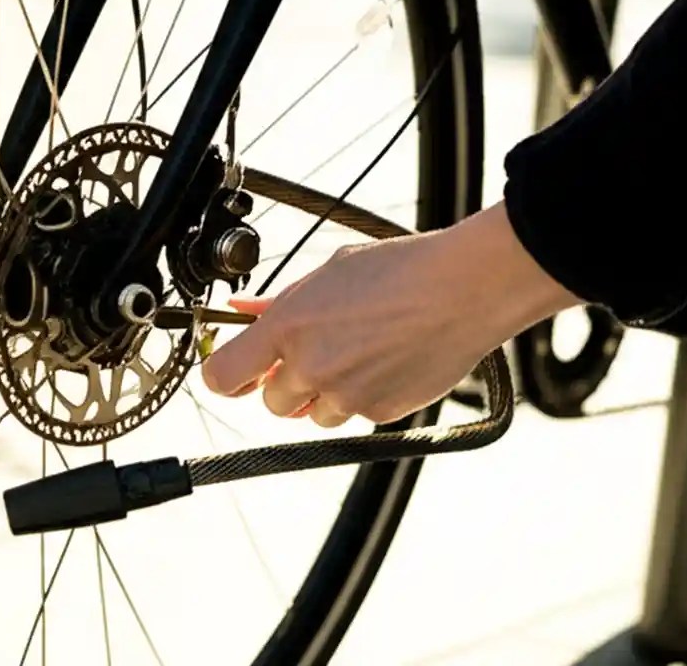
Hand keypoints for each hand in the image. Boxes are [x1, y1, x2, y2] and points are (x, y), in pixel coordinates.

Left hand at [200, 201, 580, 426]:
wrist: (463, 289)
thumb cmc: (402, 270)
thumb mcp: (331, 273)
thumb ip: (282, 302)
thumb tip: (244, 312)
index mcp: (289, 326)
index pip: (224, 376)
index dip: (225, 378)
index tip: (235, 374)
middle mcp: (312, 365)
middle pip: (271, 402)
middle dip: (286, 383)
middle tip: (315, 354)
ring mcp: (345, 395)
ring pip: (313, 415)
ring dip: (325, 394)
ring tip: (359, 354)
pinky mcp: (379, 413)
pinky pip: (354, 417)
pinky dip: (363, 397)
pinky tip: (385, 362)